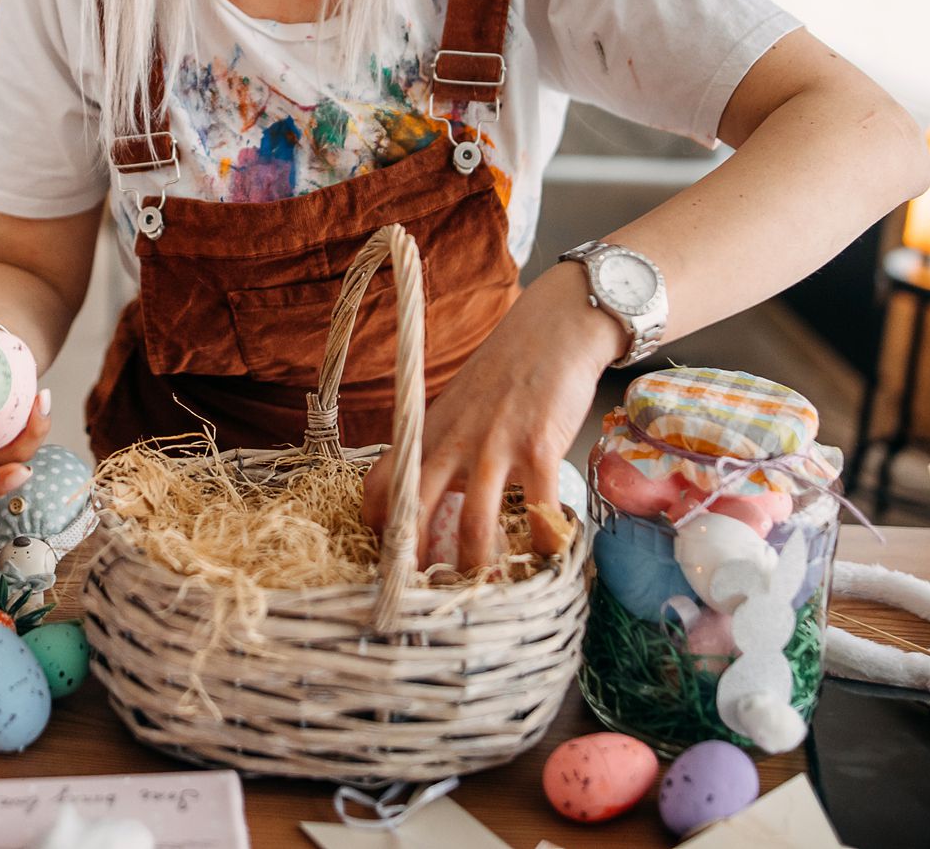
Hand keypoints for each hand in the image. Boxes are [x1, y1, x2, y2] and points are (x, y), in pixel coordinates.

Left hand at [361, 268, 614, 568]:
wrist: (552, 330)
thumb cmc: (505, 373)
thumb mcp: (455, 408)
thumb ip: (439, 449)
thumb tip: (422, 497)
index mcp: (426, 434)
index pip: (381, 484)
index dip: (377, 528)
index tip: (384, 563)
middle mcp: (451, 442)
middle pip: (415, 510)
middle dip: (413, 562)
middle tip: (419, 599)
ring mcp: (494, 445)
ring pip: (475, 523)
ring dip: (479, 566)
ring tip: (486, 591)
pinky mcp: (538, 447)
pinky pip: (538, 509)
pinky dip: (543, 542)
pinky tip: (548, 556)